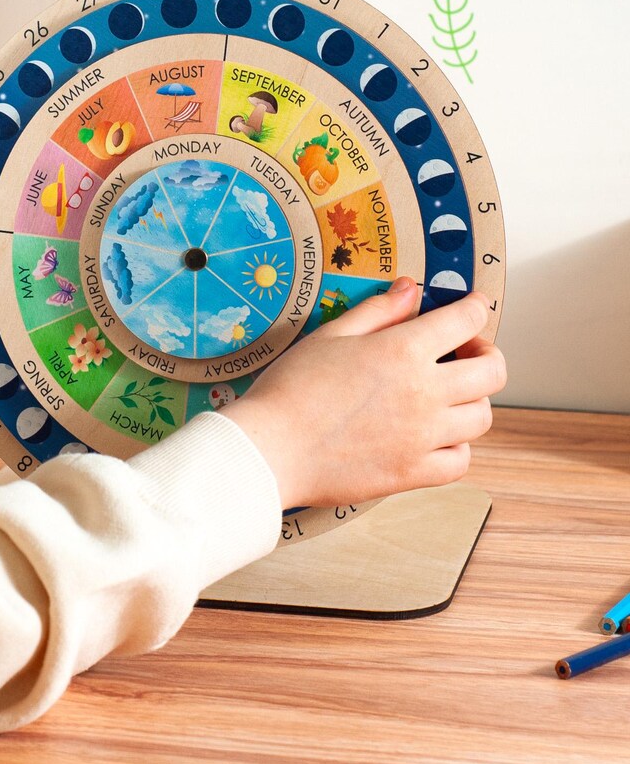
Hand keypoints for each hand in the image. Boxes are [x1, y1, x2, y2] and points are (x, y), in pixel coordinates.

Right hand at [220, 278, 505, 509]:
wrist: (271, 449)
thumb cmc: (290, 389)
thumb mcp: (330, 336)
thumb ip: (378, 311)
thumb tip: (411, 290)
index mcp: (403, 351)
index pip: (466, 321)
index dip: (474, 308)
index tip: (471, 308)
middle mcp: (424, 394)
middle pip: (492, 372)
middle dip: (485, 354)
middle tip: (463, 352)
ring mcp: (423, 437)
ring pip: (483, 417)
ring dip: (472, 399)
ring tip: (446, 394)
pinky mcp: (413, 473)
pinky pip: (460, 460)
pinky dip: (457, 446)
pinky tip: (434, 435)